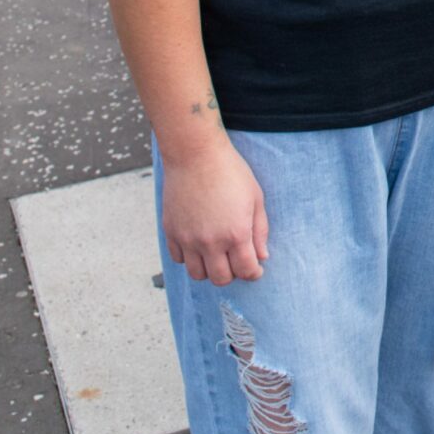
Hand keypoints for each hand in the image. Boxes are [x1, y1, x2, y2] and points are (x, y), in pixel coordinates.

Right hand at [162, 138, 269, 285]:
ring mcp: (188, 239)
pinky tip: (198, 244)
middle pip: (221, 279)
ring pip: (197, 275)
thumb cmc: (231, 172)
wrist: (196, 154)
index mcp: (236, 234)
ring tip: (217, 255)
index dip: (254, 273)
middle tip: (236, 261)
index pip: (246, 271)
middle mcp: (211, 242)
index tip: (255, 268)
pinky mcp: (171, 232)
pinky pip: (179, 259)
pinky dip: (189, 258)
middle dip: (233, 274)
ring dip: (209, 270)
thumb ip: (260, 231)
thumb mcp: (255, 198)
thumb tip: (262, 257)